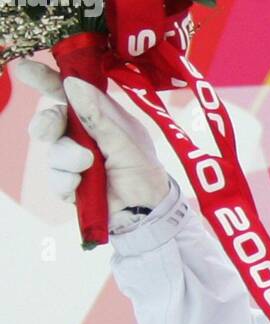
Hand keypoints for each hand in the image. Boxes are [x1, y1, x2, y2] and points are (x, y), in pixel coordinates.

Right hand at [12, 59, 168, 215]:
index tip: (25, 70)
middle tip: (47, 131)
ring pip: (54, 151)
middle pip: (52, 120)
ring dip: (67, 157)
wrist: (150, 214)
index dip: (46, 80)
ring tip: (88, 165)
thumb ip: (99, 116)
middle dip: (47, 123)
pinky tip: (79, 184)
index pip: (69, 93)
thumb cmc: (145, 174)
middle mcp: (85, 136)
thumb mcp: (127, 142)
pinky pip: (56, 178)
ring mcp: (76, 160)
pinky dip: (66, 180)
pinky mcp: (71, 184)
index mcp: (100, 117)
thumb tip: (72, 84)